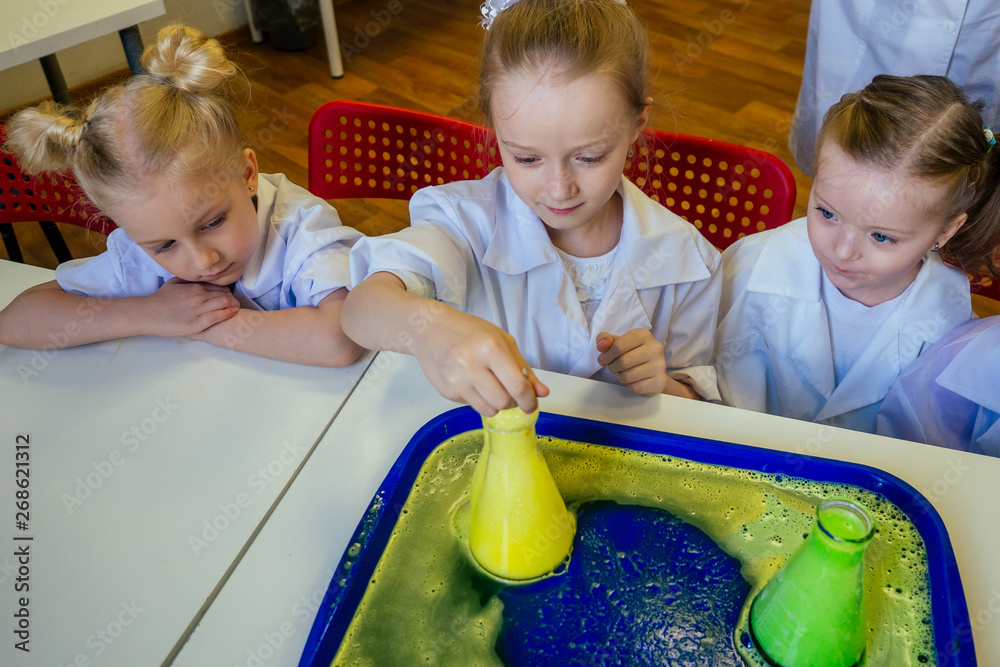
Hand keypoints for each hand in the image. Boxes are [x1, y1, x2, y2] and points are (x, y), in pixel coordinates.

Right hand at [141, 278, 239, 337]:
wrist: (148, 314)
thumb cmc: (160, 299)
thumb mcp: (174, 282)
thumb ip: (190, 279)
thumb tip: (202, 277)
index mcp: (194, 286)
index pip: (219, 285)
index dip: (227, 290)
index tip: (229, 294)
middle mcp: (198, 296)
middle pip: (224, 294)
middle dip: (232, 297)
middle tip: (235, 302)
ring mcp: (198, 310)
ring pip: (224, 303)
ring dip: (234, 304)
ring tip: (237, 307)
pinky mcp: (197, 323)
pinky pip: (218, 316)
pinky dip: (228, 313)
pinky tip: (234, 312)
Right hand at [411, 307, 548, 415]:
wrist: (429, 329)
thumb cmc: (469, 331)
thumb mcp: (502, 341)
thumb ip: (524, 368)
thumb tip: (542, 393)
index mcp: (491, 348)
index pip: (518, 386)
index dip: (530, 400)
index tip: (532, 404)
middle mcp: (472, 365)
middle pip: (504, 402)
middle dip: (513, 402)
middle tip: (511, 393)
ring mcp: (457, 380)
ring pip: (489, 410)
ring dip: (496, 404)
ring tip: (492, 388)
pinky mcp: (446, 391)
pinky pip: (472, 405)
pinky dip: (478, 399)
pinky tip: (472, 383)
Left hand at [596, 328, 668, 395]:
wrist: (654, 370)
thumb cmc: (632, 354)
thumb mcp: (619, 343)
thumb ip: (606, 340)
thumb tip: (601, 346)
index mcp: (643, 335)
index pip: (618, 346)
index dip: (606, 356)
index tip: (603, 360)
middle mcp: (655, 348)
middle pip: (623, 361)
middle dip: (613, 367)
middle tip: (614, 368)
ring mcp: (660, 365)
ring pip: (628, 376)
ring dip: (621, 377)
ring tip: (624, 373)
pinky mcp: (659, 381)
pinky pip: (635, 387)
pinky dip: (630, 386)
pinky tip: (634, 380)